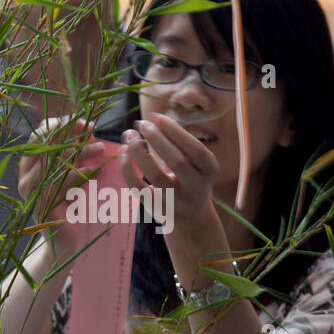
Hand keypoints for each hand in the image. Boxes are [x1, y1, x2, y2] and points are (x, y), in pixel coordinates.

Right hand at [18, 117, 104, 254]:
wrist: (66, 241)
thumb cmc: (72, 205)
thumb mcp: (74, 173)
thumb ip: (76, 153)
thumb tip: (90, 129)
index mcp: (30, 163)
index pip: (40, 133)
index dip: (62, 123)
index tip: (85, 121)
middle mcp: (24, 175)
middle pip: (43, 142)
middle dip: (69, 132)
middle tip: (92, 129)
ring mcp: (30, 191)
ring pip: (52, 160)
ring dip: (79, 151)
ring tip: (101, 147)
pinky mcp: (41, 205)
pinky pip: (59, 182)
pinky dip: (79, 173)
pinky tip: (95, 169)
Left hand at [120, 113, 218, 230]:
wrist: (192, 216)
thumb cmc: (190, 177)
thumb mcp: (194, 161)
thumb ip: (178, 143)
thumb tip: (152, 120)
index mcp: (209, 170)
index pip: (194, 149)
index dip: (175, 131)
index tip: (157, 117)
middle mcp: (196, 188)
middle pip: (176, 162)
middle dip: (156, 139)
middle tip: (141, 124)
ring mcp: (177, 201)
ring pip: (155, 175)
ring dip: (139, 152)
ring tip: (129, 135)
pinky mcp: (157, 209)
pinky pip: (138, 188)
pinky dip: (128, 169)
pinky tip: (123, 152)